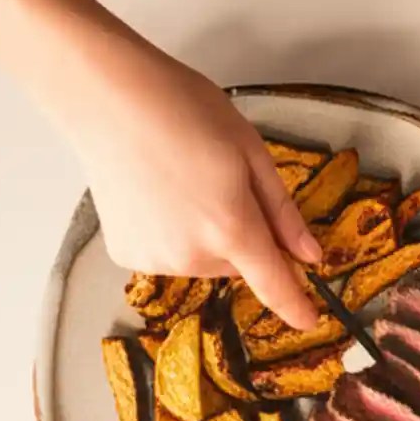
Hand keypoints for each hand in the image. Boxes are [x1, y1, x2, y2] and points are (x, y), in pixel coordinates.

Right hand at [75, 50, 320, 328]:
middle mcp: (192, 256)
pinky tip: (153, 194)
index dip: (295, 306)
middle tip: (219, 184)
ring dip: (202, 235)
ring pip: (200, 260)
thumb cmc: (184, 110)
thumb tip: (309, 256)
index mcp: (231, 228)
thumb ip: (282, 212)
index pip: (273, 284)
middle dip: (239, 235)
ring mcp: (155, 259)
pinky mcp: (127, 255)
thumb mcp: (250, 151)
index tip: (310, 321)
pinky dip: (168, 233)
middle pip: (235, 263)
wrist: (108, 99)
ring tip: (179, 182)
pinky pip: (166, 253)